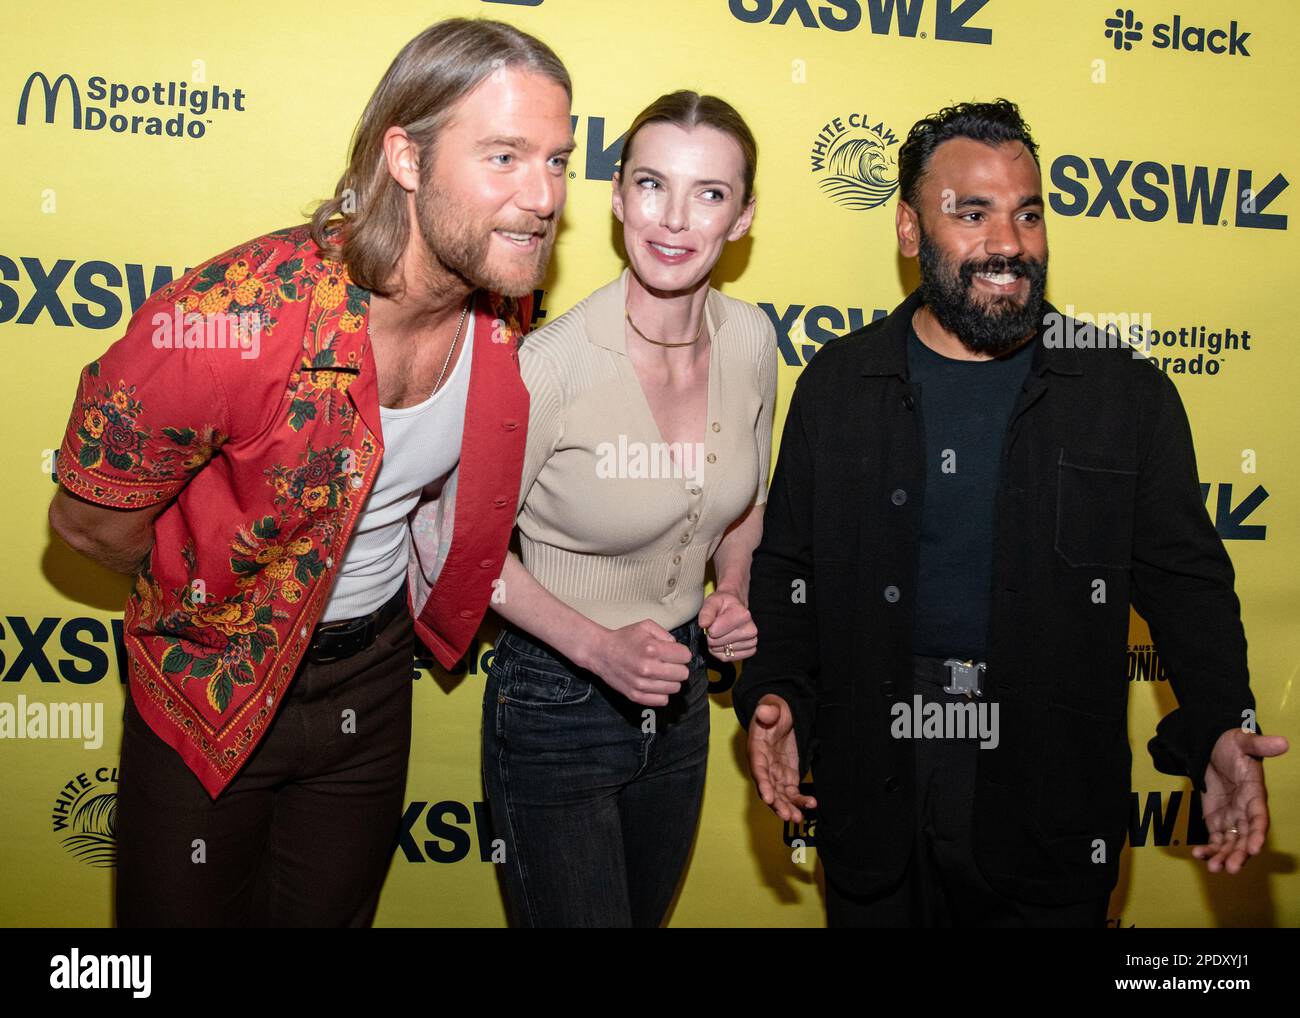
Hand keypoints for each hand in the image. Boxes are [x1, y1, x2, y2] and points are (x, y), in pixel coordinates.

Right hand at [587, 620, 691, 706]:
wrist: (600, 652)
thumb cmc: (624, 638)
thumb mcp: (646, 626)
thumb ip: (667, 635)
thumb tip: (678, 650)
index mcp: (652, 649)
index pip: (686, 656)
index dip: (682, 653)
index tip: (674, 652)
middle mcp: (647, 668)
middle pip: (683, 674)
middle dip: (678, 667)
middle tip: (668, 663)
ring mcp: (641, 684)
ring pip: (675, 688)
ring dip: (670, 680)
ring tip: (660, 673)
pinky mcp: (636, 696)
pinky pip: (663, 700)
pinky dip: (662, 693)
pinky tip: (655, 684)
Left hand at [698, 588, 756, 661]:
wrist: (735, 608)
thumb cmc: (723, 605)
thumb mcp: (712, 602)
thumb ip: (706, 612)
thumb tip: (703, 624)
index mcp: (743, 615)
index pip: (714, 631)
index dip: (709, 628)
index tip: (712, 621)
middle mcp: (751, 630)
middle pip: (717, 643)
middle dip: (711, 637)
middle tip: (715, 628)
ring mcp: (752, 642)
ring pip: (722, 652)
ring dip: (716, 645)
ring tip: (720, 634)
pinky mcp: (750, 651)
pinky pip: (728, 658)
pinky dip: (722, 652)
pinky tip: (724, 642)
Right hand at [747, 694, 815, 823]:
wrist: (780, 715)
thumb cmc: (773, 711)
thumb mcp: (770, 707)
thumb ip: (767, 711)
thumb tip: (764, 711)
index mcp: (757, 751)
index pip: (758, 770)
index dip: (763, 784)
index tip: (768, 797)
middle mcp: (764, 766)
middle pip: (769, 789)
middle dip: (777, 804)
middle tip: (788, 815)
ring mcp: (776, 774)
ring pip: (780, 795)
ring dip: (788, 807)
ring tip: (798, 817)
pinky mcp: (787, 777)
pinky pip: (792, 792)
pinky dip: (799, 800)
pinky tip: (810, 805)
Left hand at [1191, 728, 1288, 873]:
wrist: (1213, 747)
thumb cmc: (1232, 745)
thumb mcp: (1244, 742)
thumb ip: (1260, 744)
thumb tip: (1283, 743)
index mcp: (1255, 795)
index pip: (1259, 818)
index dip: (1258, 834)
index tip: (1254, 848)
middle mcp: (1246, 811)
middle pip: (1245, 837)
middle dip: (1238, 854)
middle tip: (1230, 868)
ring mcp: (1232, 817)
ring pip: (1231, 843)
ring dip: (1223, 856)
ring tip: (1213, 868)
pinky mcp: (1216, 820)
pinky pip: (1215, 839)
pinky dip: (1209, 848)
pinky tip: (1199, 856)